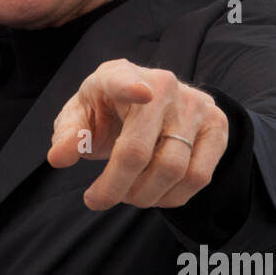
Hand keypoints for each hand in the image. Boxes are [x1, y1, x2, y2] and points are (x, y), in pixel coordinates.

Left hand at [46, 60, 227, 210]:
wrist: (150, 101)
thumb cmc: (107, 111)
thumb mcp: (80, 117)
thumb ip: (69, 135)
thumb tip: (59, 158)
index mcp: (119, 74)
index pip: (123, 81)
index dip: (130, 88)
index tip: (140, 93)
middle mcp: (163, 84)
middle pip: (139, 151)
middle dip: (115, 188)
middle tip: (97, 199)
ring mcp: (195, 104)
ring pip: (172, 169)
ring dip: (143, 196)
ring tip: (126, 195)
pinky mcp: (217, 126)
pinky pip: (199, 177)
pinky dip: (172, 197)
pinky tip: (154, 193)